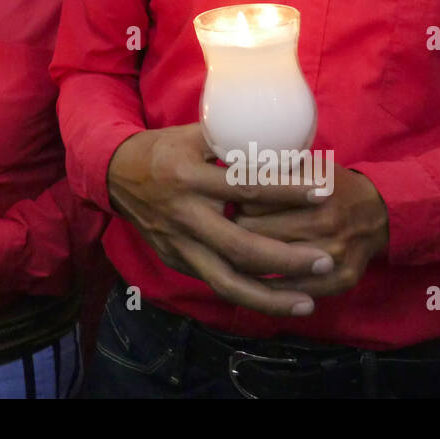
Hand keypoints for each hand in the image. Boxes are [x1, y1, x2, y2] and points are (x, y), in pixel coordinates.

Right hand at [107, 124, 334, 315]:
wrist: (114, 174)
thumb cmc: (162, 149)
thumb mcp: (194, 135)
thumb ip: (233, 140)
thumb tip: (283, 138)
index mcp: (189, 177)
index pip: (246, 186)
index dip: (287, 190)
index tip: (324, 192)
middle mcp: (184, 215)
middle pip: (241, 246)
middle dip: (287, 258)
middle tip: (325, 260)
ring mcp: (178, 243)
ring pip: (226, 280)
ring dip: (269, 296)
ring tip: (306, 303)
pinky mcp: (175, 260)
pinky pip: (215, 284)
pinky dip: (247, 296)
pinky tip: (276, 302)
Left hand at [235, 165, 388, 297]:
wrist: (377, 212)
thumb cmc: (330, 185)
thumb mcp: (305, 165)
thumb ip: (272, 166)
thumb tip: (228, 168)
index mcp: (313, 188)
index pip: (252, 198)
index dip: (233, 199)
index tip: (225, 199)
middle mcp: (326, 221)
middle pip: (257, 231)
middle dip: (236, 228)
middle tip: (229, 225)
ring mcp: (335, 253)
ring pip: (273, 263)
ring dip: (249, 257)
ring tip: (238, 248)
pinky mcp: (343, 278)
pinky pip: (295, 289)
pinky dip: (271, 287)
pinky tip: (254, 277)